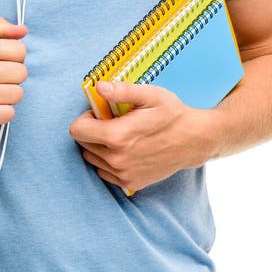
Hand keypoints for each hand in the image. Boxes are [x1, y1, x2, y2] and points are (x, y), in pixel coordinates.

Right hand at [0, 17, 27, 135]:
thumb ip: (0, 30)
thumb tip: (22, 30)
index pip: (20, 50)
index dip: (15, 58)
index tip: (2, 63)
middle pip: (21, 73)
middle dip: (12, 78)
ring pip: (17, 94)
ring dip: (8, 97)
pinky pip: (9, 113)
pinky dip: (2, 112)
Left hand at [69, 80, 215, 191]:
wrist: (195, 140)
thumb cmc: (172, 114)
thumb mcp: (149, 95)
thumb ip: (122, 91)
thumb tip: (99, 87)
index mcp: (117, 136)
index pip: (77, 130)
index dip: (85, 118)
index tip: (100, 113)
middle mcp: (117, 160)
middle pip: (83, 144)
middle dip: (92, 131)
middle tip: (113, 122)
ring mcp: (124, 174)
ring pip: (92, 159)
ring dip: (99, 147)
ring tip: (120, 136)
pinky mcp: (131, 183)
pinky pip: (105, 172)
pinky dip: (108, 161)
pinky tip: (126, 150)